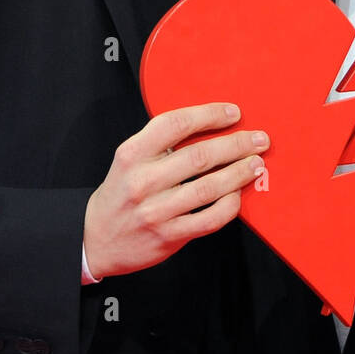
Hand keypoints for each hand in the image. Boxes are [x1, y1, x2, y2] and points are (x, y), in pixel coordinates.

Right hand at [82, 103, 266, 279]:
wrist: (96, 240)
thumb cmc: (122, 193)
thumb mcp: (131, 160)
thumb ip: (161, 143)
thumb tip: (211, 125)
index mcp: (132, 154)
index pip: (176, 123)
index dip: (210, 115)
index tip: (234, 113)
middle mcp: (143, 181)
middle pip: (199, 155)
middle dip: (237, 144)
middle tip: (258, 139)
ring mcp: (156, 211)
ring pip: (209, 187)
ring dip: (239, 173)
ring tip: (256, 164)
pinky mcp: (168, 236)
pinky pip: (209, 219)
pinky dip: (229, 205)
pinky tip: (237, 195)